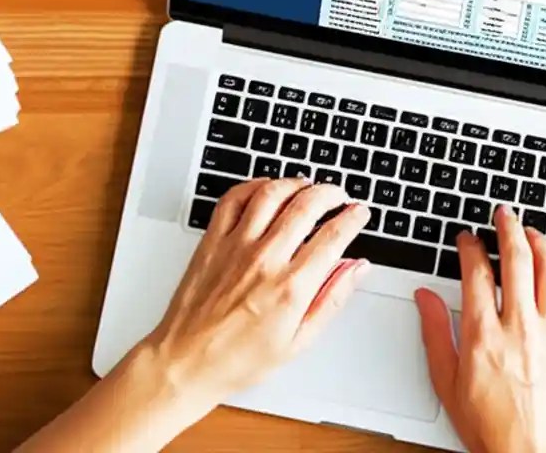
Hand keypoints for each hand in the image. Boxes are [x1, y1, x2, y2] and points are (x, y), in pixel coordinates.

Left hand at [138, 177, 370, 416]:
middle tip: (339, 196)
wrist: (186, 362)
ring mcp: (236, 247)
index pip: (333, 236)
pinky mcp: (212, 242)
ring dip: (296, 183)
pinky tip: (266, 188)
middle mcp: (264, 261)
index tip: (359, 213)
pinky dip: (254, 185)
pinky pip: (233, 199)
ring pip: (272, 194)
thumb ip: (332, 299)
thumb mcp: (298, 341)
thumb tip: (356, 269)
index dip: (353, 218)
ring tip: (307, 186)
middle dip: (331, 193)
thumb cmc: (238, 359)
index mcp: (291, 288)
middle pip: (307, 206)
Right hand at [414, 206, 545, 452]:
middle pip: (516, 259)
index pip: (476, 273)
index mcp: (482, 335)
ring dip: (541, 242)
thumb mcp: (447, 382)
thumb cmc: (490, 428)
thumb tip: (425, 297)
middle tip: (503, 215)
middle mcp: (519, 327)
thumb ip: (435, 333)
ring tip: (532, 230)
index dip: (470, 246)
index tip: (467, 237)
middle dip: (508, 228)